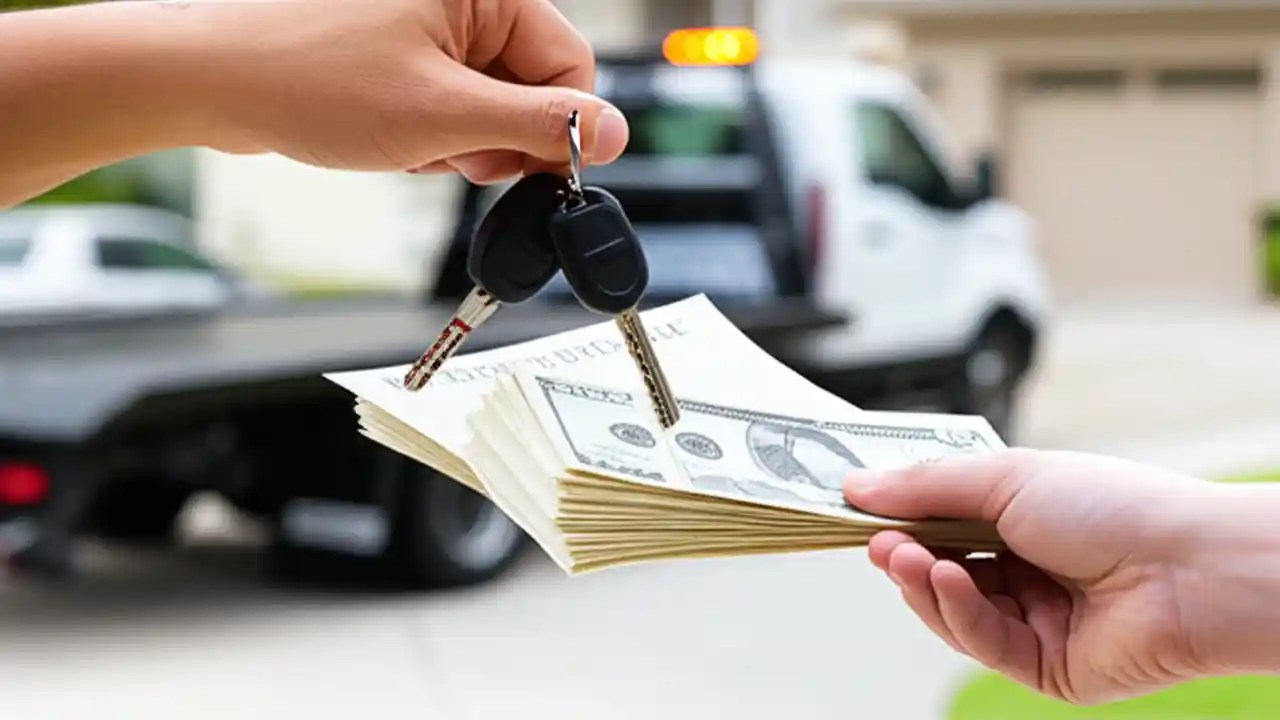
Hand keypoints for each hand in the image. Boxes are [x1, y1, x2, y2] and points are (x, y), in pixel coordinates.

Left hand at [0, 0, 628, 205]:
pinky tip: (397, 142)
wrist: (213, 84)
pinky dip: (434, 136)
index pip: (570, 65)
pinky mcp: (406, 54)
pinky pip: (452, 106)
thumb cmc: (311, 81)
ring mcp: (432, 27)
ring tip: (414, 146)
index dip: (560, 128)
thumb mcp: (444, 115)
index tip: (539, 173)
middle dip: (501, 137)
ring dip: (464, 142)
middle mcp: (464, 1)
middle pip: (533, 85)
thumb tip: (613, 134)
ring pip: (492, 104)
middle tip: (459, 159)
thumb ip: (538, 125)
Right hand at [843, 449, 1279, 704]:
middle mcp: (1025, 573)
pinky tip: (949, 580)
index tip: (857, 511)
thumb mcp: (1004, 477)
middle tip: (875, 540)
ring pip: (951, 613)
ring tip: (904, 556)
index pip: (941, 526)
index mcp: (1020, 522)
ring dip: (922, 585)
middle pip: (939, 574)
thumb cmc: (1113, 508)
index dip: (901, 521)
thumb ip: (925, 486)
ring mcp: (1034, 623)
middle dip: (904, 557)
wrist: (1187, 568)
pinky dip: (958, 612)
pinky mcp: (1044, 668)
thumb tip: (855, 487)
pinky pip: (982, 644)